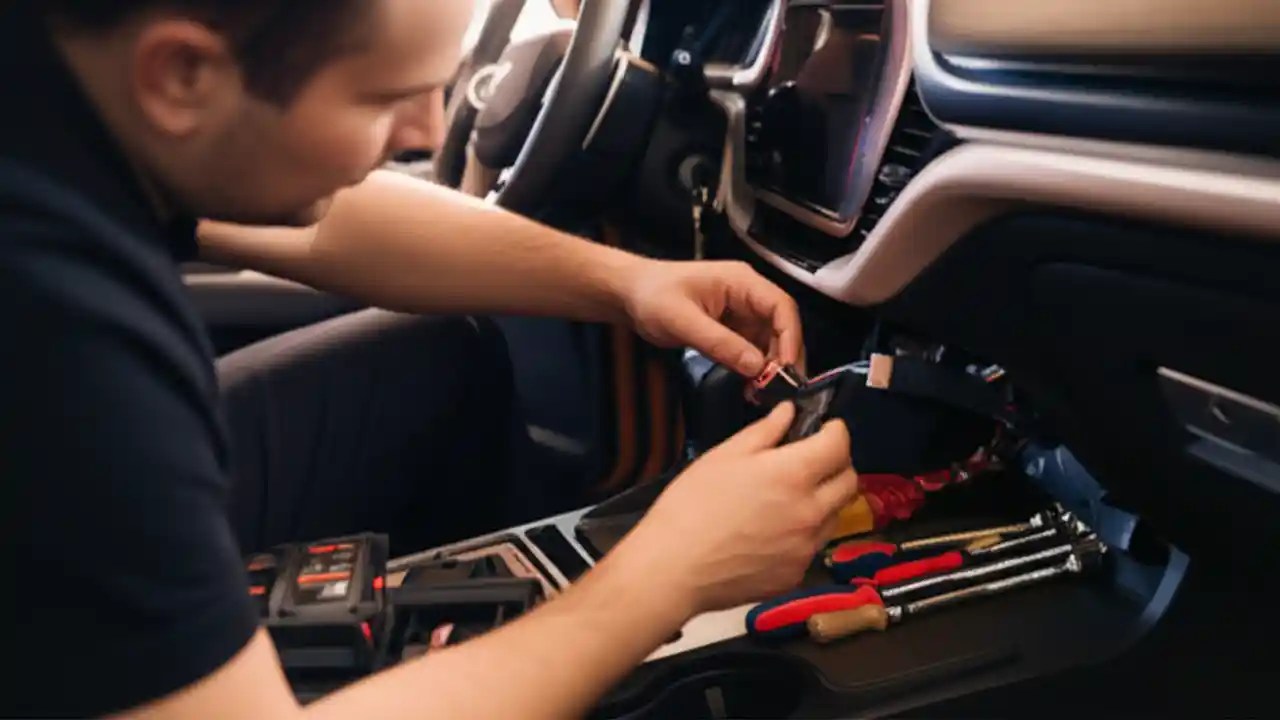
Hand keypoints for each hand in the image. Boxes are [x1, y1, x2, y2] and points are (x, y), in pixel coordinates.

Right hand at [615, 403, 857, 614]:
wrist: (674, 568)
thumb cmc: (691, 506)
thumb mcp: (725, 455)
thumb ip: (764, 431)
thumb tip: (788, 412)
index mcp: (793, 475)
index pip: (840, 444)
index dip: (835, 430)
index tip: (824, 428)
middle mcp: (811, 512)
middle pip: (850, 481)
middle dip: (838, 463)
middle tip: (812, 459)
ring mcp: (807, 547)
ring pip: (836, 514)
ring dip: (825, 499)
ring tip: (791, 497)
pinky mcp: (797, 574)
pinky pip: (814, 545)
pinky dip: (805, 532)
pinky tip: (774, 531)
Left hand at [621, 259, 803, 376]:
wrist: (630, 294)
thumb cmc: (652, 296)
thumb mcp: (684, 321)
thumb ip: (721, 343)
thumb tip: (756, 367)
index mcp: (741, 282)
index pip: (781, 307)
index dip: (791, 338)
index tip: (787, 368)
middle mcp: (746, 295)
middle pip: (781, 326)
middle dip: (783, 357)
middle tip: (779, 388)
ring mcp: (740, 311)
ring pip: (768, 341)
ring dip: (769, 367)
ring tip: (762, 392)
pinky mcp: (731, 327)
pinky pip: (751, 348)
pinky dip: (754, 368)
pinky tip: (749, 386)